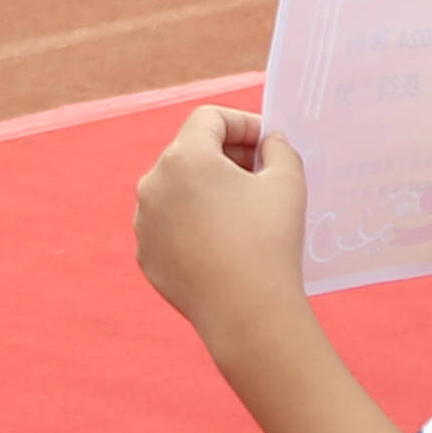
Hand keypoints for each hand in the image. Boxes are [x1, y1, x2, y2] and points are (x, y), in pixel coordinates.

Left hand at [131, 101, 310, 334]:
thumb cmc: (269, 241)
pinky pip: (170, 226)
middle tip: (261, 175)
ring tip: (243, 211)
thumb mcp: (288, 181)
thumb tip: (269, 143)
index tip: (267, 145)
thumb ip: (278, 148)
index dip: (243, 124)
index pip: (210, 119)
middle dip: (226, 157)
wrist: (247, 313)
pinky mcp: (145, 254)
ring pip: (177, 190)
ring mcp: (144, 221)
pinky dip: (193, 225)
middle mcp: (153, 184)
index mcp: (184, 157)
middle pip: (190, 152)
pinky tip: (223, 242)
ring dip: (207, 191)